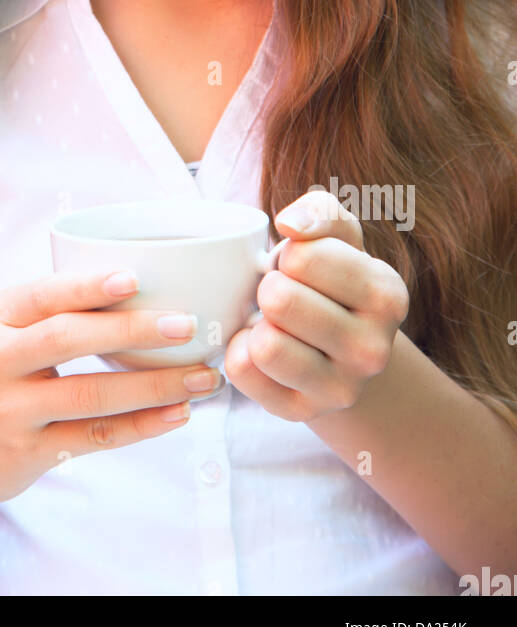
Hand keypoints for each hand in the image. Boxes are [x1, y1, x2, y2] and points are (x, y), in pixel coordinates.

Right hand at [0, 270, 221, 512]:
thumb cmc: (1, 375)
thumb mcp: (9, 332)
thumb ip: (59, 310)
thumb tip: (149, 285)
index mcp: (1, 318)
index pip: (45, 295)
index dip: (88, 286)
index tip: (135, 278)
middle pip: (67, 339)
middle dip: (131, 330)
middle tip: (186, 325)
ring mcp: (12, 409)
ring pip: (90, 394)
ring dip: (153, 385)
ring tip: (201, 377)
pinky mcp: (30, 452)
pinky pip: (95, 437)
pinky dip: (142, 426)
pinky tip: (178, 414)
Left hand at [223, 190, 409, 420]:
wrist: (341, 349)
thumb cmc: (332, 279)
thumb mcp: (338, 237)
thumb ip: (319, 213)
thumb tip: (290, 224)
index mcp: (387, 295)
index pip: (303, 257)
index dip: (289, 255)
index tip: (302, 268)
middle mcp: (374, 351)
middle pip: (279, 300)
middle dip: (269, 288)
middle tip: (284, 296)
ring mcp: (341, 390)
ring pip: (264, 344)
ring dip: (256, 323)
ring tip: (276, 323)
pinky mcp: (302, 413)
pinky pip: (243, 371)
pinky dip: (240, 352)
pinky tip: (263, 349)